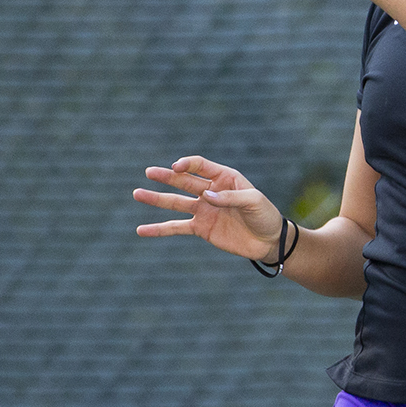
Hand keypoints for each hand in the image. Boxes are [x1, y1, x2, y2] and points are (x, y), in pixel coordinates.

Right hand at [134, 155, 284, 260]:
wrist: (268, 241)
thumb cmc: (265, 215)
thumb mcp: (254, 202)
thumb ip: (230, 197)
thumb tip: (206, 196)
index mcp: (224, 177)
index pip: (201, 166)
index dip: (188, 165)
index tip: (176, 168)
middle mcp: (210, 191)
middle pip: (184, 181)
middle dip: (166, 177)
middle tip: (149, 172)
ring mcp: (203, 209)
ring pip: (175, 202)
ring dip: (156, 199)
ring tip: (137, 193)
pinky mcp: (200, 228)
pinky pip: (176, 227)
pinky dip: (159, 229)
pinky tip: (142, 230)